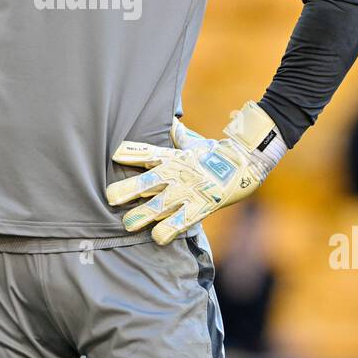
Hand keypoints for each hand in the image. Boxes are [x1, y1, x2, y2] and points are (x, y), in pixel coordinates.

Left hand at [106, 101, 285, 245]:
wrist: (247, 162)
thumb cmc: (216, 154)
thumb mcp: (194, 143)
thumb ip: (178, 136)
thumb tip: (171, 120)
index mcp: (173, 157)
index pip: (147, 153)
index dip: (130, 153)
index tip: (115, 155)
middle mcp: (177, 174)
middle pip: (147, 181)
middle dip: (127, 190)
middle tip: (110, 198)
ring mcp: (188, 192)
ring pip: (159, 206)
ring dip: (142, 216)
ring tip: (127, 224)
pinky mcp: (201, 207)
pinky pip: (181, 222)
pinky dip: (168, 231)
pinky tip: (157, 237)